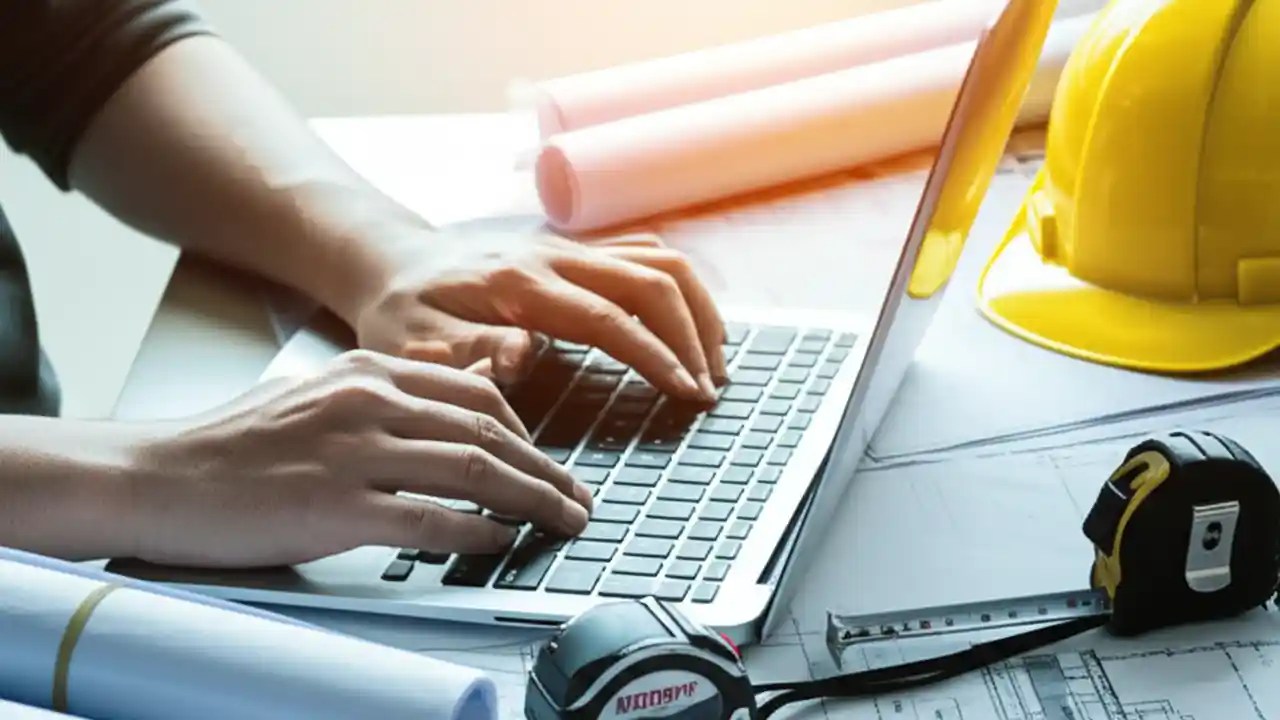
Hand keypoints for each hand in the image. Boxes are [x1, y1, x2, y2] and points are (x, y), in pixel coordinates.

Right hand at [123, 350, 591, 567]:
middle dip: (545, 469)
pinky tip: (501, 541)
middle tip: (578, 497)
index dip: (526, 431)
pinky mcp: (337, 507)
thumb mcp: (316, 396)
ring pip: (474, 470)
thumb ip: (384, 399)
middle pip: (489, 432)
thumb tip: (454, 409)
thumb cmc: (233, 445)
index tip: (548, 459)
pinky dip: (478, 531)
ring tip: (563, 520)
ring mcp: (354, 452)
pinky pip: (431, 518)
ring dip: (532, 499)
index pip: (476, 393)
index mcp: (367, 370)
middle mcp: (369, 401)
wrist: (156, 475)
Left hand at [342, 228, 726, 399]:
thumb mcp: (412, 345)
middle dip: (692, 335)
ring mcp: (570, 248)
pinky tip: (694, 326)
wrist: (393, 263)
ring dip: (698, 309)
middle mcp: (554, 256)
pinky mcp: (579, 250)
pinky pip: (647, 254)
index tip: (688, 391)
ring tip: (716, 361)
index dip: (656, 354)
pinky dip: (682, 288)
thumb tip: (523, 355)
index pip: (607, 316)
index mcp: (518, 284)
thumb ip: (466, 354)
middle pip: (651, 279)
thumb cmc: (403, 315)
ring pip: (660, 260)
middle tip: (710, 390)